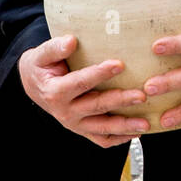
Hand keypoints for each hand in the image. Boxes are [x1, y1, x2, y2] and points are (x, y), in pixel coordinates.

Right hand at [18, 35, 149, 148]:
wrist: (34, 86)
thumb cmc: (41, 67)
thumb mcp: (41, 54)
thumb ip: (54, 48)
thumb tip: (71, 41)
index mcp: (56, 92)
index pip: (81, 82)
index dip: (100, 74)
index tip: (120, 64)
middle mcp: (65, 112)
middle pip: (97, 106)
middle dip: (121, 101)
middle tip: (142, 95)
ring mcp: (75, 124)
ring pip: (103, 129)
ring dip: (125, 126)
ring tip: (146, 123)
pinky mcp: (83, 130)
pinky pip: (102, 140)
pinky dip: (120, 138)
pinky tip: (137, 132)